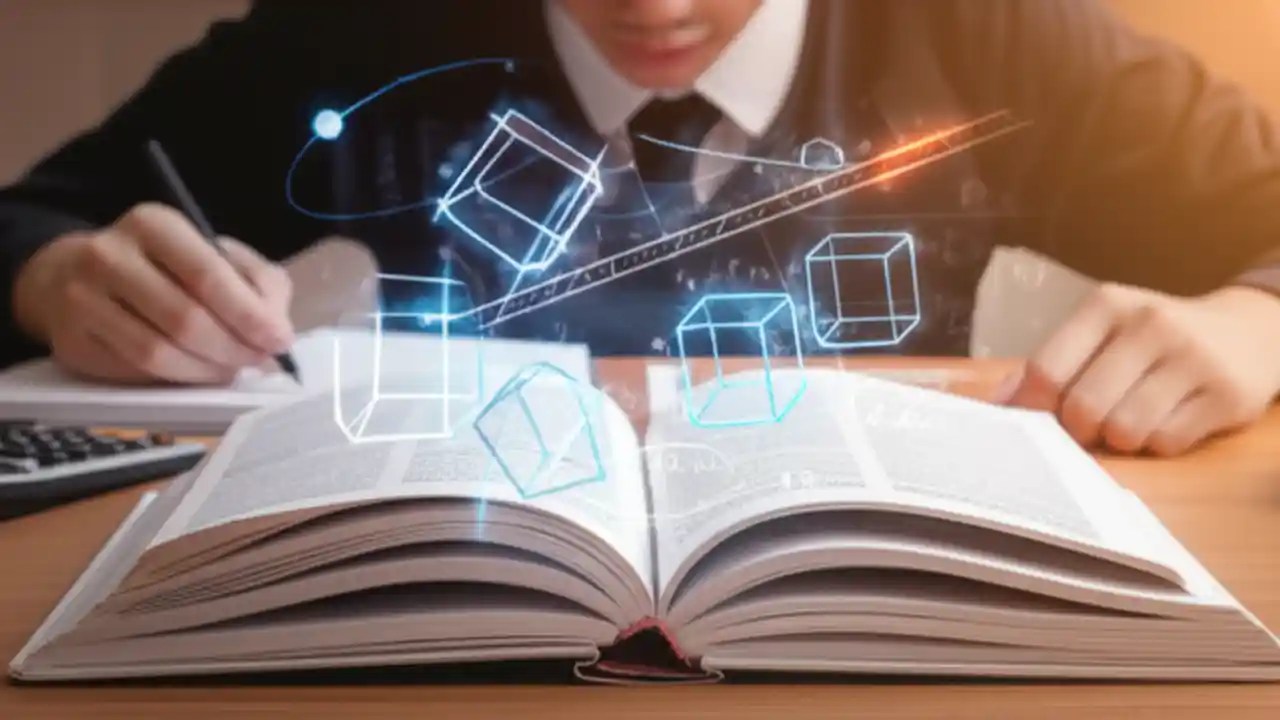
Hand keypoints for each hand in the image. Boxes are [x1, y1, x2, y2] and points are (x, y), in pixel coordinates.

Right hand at [12, 203, 293, 383]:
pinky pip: (133, 372)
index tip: (279, 340)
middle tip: (258, 361)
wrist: (72, 275)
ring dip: (206, 371)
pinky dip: (175, 380)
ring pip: (157, 353)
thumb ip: (256, 281)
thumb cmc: (163, 266)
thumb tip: (276, 329)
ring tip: (231, 370)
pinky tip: (195, 373)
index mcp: (153, 225)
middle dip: (233, 348)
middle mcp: (109, 255)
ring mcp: (82, 300)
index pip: (208, 275)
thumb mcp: (213, 254)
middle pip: (185, 319)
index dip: (249, 315)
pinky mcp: (71, 341)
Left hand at [1003, 283, 1279, 455]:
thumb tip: (999, 404)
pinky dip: (1157, 445)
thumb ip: (1051, 363)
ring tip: (1130, 421)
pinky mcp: (1227, 395)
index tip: (1035, 422)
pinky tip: (1167, 421)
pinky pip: (1167, 443)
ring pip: (1124, 431)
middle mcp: (1151, 324)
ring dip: (1119, 440)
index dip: (1033, 408)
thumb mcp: (1102, 333)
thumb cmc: (1153, 339)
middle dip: (1079, 430)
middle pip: (1083, 407)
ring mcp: (1193, 358)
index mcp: (1107, 305)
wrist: (1248, 330)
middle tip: (1090, 426)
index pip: (1047, 369)